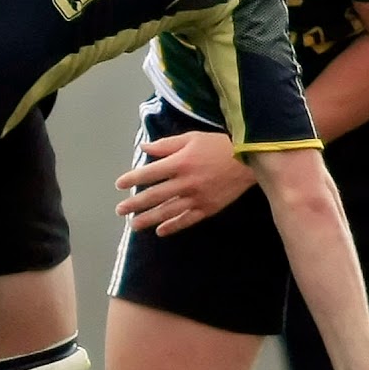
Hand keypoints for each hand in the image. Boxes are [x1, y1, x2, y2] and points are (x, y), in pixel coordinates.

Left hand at [115, 131, 254, 234]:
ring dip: (148, 219)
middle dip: (134, 204)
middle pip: (154, 196)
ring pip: (168, 212)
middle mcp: (185, 183)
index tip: (119, 184)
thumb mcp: (191, 138)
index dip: (132, 179)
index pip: (149, 173)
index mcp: (180, 163)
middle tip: (119, 210)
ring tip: (133, 224)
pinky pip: (187, 220)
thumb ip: (166, 145)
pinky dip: (172, 226)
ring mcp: (196, 198)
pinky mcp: (207, 208)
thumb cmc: (218, 145)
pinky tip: (160, 231)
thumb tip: (143, 148)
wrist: (249, 161)